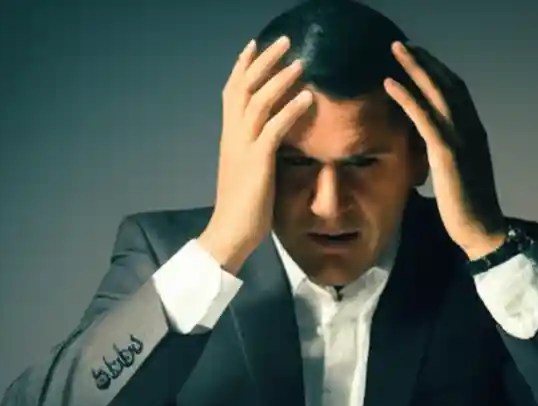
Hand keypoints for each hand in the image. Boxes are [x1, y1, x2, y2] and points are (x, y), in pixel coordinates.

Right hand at [197, 36, 314, 272]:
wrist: (230, 232)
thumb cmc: (242, 206)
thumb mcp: (248, 169)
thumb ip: (256, 149)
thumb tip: (272, 137)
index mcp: (229, 137)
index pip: (232, 92)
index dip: (243, 67)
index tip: (254, 45)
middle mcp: (232, 136)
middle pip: (244, 87)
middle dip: (264, 61)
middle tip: (284, 41)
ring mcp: (243, 148)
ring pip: (258, 102)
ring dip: (280, 80)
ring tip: (300, 63)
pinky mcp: (257, 163)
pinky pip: (274, 129)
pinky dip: (291, 110)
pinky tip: (307, 97)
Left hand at [384, 41, 507, 259]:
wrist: (481, 229)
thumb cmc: (465, 207)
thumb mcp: (454, 172)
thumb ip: (443, 152)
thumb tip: (426, 146)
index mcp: (473, 132)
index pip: (456, 91)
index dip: (437, 72)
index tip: (418, 58)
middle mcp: (471, 128)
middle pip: (448, 83)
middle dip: (425, 61)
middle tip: (402, 45)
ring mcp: (462, 139)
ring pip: (438, 93)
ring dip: (415, 68)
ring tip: (395, 51)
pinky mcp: (448, 154)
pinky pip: (425, 118)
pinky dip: (407, 97)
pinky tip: (390, 84)